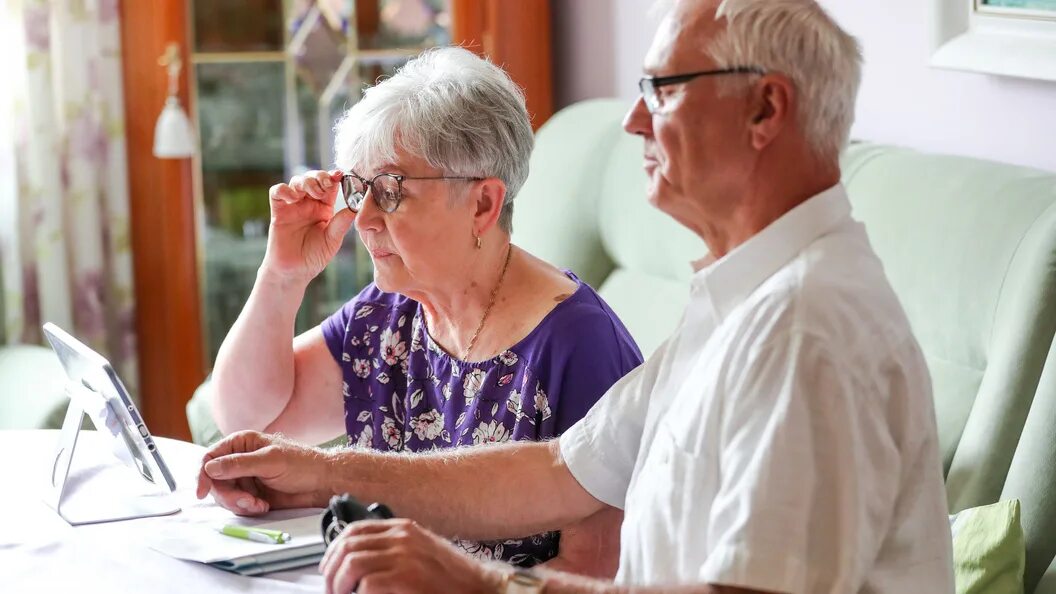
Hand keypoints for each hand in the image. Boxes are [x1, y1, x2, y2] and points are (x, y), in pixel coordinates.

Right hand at [196, 430, 333, 514]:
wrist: (321, 483)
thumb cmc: (301, 464)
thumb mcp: (270, 461)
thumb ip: (239, 464)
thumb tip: (210, 467)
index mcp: (241, 443)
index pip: (210, 458)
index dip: (202, 475)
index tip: (202, 492)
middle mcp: (239, 460)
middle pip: (215, 481)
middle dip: (228, 495)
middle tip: (247, 502)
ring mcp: (244, 478)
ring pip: (225, 496)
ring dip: (239, 504)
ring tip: (259, 504)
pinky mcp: (251, 494)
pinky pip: (237, 505)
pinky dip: (247, 508)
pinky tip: (263, 506)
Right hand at [263, 169, 356, 284]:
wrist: (294, 271)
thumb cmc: (314, 257)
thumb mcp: (332, 240)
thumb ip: (342, 222)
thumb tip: (357, 205)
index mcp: (325, 208)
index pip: (330, 186)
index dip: (335, 178)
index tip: (341, 175)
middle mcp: (309, 204)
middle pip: (313, 178)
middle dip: (320, 177)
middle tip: (326, 184)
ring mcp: (293, 206)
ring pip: (296, 181)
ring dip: (306, 182)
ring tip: (313, 193)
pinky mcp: (278, 211)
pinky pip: (277, 192)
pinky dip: (284, 190)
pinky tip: (293, 198)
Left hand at [319, 519, 503, 593]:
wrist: (479, 587)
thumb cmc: (453, 578)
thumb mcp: (421, 551)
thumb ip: (394, 550)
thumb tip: (359, 561)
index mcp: (403, 528)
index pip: (354, 530)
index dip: (334, 550)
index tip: (328, 568)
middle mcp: (402, 537)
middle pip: (347, 545)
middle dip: (331, 570)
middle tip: (331, 589)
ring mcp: (404, 556)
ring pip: (351, 563)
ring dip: (339, 584)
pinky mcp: (406, 578)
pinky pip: (366, 584)